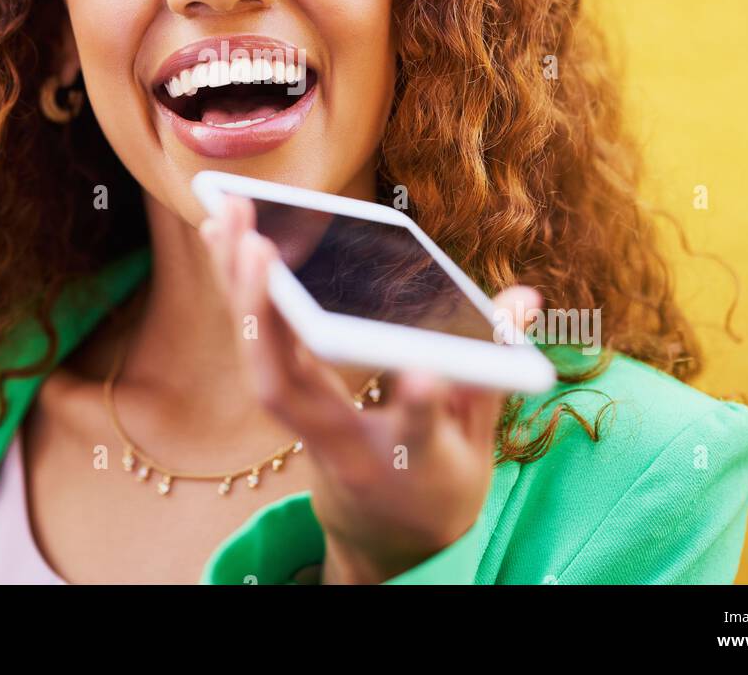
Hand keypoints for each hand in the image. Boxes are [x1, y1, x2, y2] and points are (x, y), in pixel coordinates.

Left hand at [198, 192, 537, 584]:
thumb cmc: (437, 483)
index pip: (413, 440)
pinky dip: (236, 285)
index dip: (421, 408)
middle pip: (289, 386)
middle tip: (257, 244)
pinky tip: (220, 232)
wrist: (383, 534)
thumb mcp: (478, 440)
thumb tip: (526, 298)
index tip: (425, 373)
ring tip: (226, 213)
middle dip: (270, 314)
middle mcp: (341, 445)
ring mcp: (304, 424)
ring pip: (258, 355)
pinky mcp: (286, 399)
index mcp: (407, 464)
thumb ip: (494, 367)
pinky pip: (254, 340)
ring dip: (236, 283)